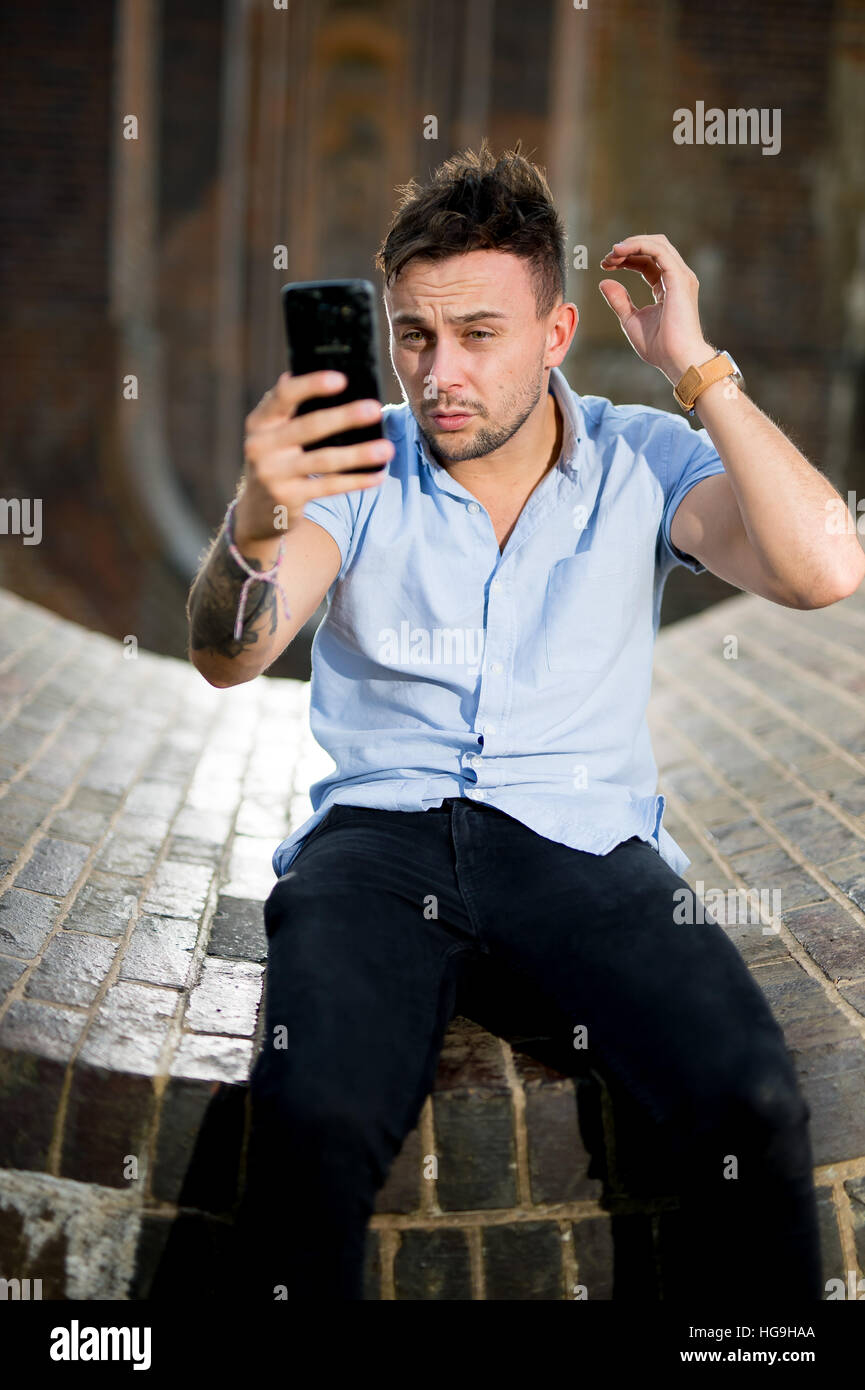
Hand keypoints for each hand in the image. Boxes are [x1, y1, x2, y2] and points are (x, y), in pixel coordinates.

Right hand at [233, 371, 393, 546]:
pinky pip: (329, 487)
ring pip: (324, 460)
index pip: (283, 396)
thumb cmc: (275, 458)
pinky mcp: (288, 498)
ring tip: (387, 449)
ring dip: (358, 454)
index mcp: (259, 422)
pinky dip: (355, 481)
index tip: (341, 379)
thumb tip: (313, 364)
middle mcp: (261, 446)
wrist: (256, 509)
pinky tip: (377, 476)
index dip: (311, 385)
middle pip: (309, 427)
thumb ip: (289, 406)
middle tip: (375, 409)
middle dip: (344, 417)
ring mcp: (273, 474)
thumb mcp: (272, 432)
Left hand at [598, 234, 712, 384]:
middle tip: (606, 259)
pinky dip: (638, 246)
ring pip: (657, 244)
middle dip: (628, 248)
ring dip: (631, 244)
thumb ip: (619, 300)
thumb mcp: (631, 320)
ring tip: (612, 254)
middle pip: (652, 248)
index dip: (625, 259)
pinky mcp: (678, 278)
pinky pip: (658, 251)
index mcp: (667, 287)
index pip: (647, 261)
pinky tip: (619, 253)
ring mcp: (680, 276)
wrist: (677, 359)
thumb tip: (604, 282)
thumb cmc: (659, 347)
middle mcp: (676, 277)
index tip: (606, 265)